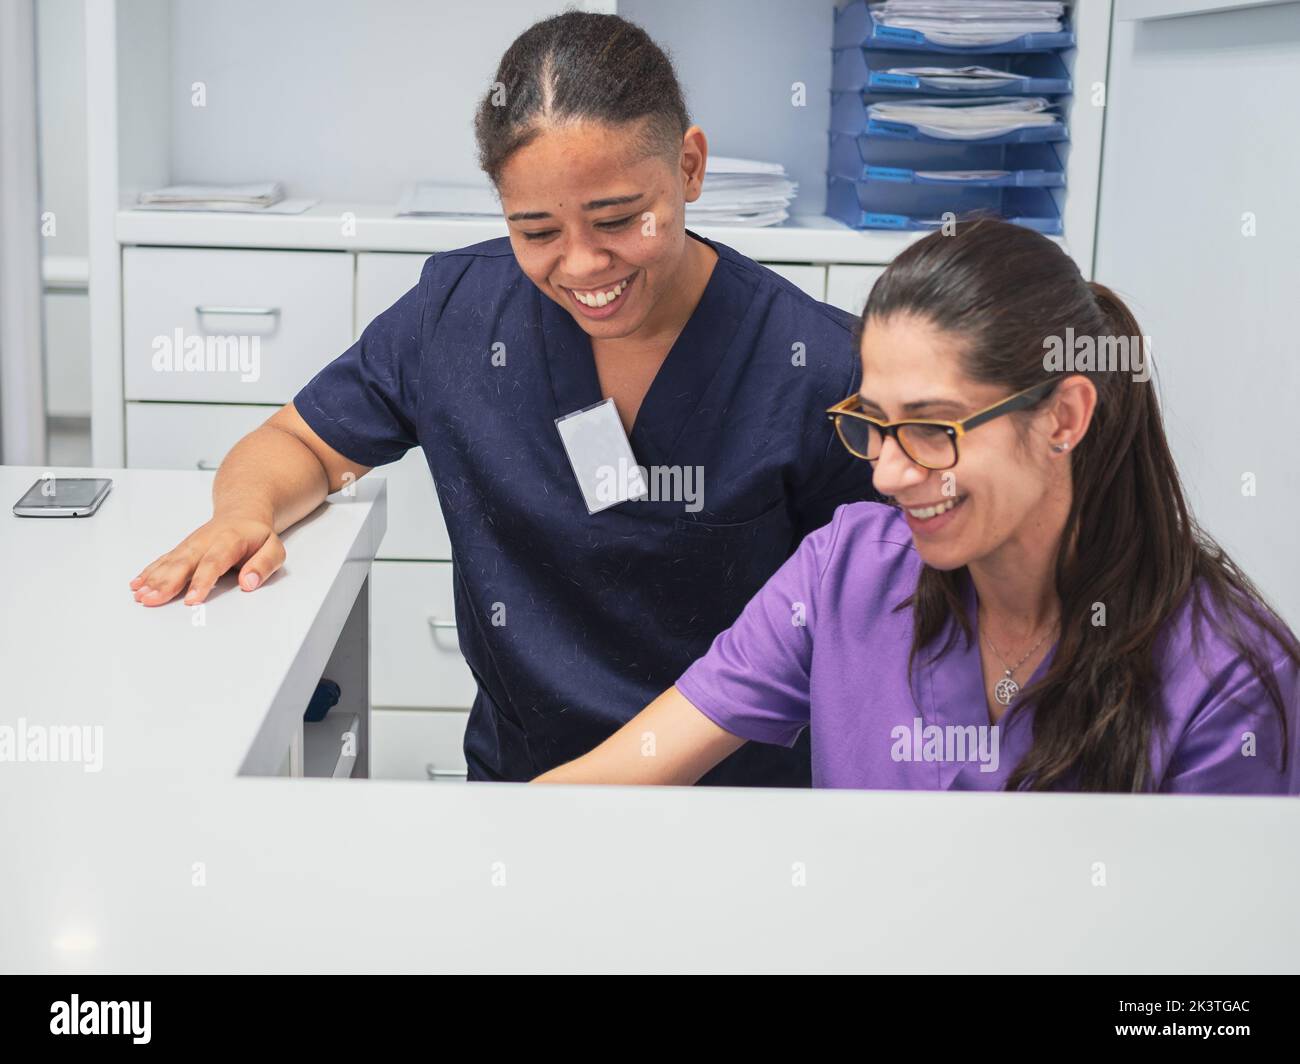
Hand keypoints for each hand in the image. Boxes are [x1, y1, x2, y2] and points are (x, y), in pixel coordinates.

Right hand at [129, 514, 285, 606]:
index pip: (214, 562)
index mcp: (229, 540)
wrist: (242, 512)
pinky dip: (149, 572)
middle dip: (167, 582)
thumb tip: (249, 582)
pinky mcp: (183, 549)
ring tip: (140, 595)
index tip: (192, 599)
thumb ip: (264, 564)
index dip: (202, 581)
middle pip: (184, 562)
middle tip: (153, 599)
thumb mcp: (274, 547)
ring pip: (170, 562)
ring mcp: (191, 544)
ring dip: (153, 579)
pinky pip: (164, 560)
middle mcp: (205, 541)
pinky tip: (138, 584)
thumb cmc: (256, 535)